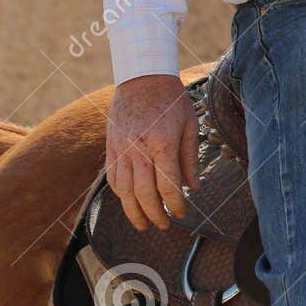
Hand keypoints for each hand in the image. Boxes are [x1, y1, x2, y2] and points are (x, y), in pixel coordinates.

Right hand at [106, 73, 200, 230]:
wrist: (141, 78)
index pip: (168, 186)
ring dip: (134, 212)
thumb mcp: (190, 125)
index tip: (182, 213)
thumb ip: (190, 158)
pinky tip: (130, 202)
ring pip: (124, 191)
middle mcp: (138, 150)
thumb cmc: (171, 100)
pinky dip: (121, 195)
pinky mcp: (111, 148)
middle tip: (164, 226)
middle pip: (144, 194)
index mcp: (162, 144)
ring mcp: (121, 150)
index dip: (176, 205)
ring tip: (144, 224)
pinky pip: (113, 178)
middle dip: (156, 215)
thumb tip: (194, 188)